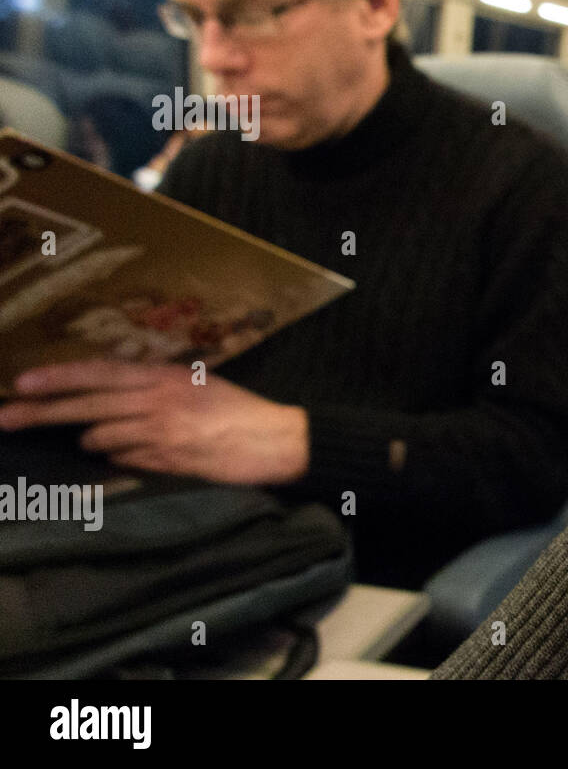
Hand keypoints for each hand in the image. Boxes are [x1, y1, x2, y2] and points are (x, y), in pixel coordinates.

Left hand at [0, 361, 308, 483]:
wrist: (274, 439)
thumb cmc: (239, 410)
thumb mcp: (196, 384)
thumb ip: (154, 388)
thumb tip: (110, 399)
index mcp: (163, 375)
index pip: (98, 372)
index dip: (58, 378)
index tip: (22, 383)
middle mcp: (155, 400)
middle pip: (84, 404)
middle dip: (39, 412)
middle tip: (5, 418)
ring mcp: (159, 432)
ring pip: (99, 436)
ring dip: (93, 440)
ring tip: (103, 440)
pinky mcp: (165, 460)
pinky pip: (124, 459)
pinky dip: (121, 457)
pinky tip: (139, 454)